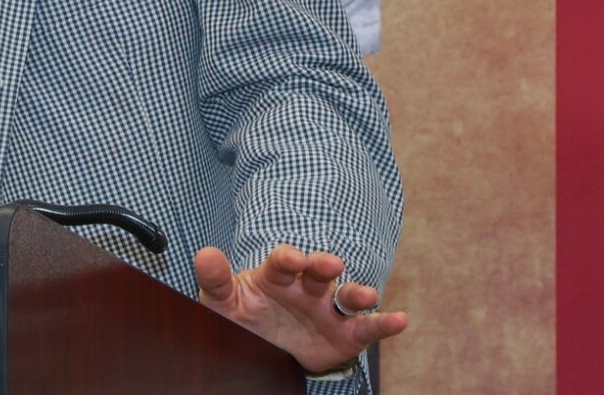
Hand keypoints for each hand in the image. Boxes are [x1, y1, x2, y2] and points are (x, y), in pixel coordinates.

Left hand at [193, 244, 407, 374]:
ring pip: (346, 295)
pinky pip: (367, 327)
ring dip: (357, 292)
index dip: (288, 257)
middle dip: (324, 265)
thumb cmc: (242, 317)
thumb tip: (204, 254)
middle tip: (329, 264)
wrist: (262, 349)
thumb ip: (215, 280)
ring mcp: (328, 309)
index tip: (290, 258)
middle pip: (318, 271)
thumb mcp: (223, 303)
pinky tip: (400, 320)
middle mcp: (306, 287)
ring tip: (367, 295)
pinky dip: (384, 323)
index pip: (283, 260)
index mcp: (277, 275)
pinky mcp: (346, 334)